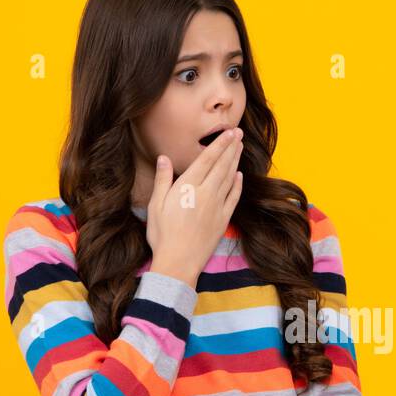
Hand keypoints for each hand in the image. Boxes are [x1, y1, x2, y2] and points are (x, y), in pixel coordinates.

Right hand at [148, 127, 243, 284]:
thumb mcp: (156, 205)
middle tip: (239, 133)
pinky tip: (240, 176)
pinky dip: (237, 185)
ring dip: (235, 161)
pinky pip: (233, 198)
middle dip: (231, 148)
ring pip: (229, 178)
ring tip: (240, 147)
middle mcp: (206, 194)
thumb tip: (164, 158)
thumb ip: (163, 180)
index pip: (207, 159)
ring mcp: (217, 207)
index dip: (220, 144)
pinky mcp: (223, 220)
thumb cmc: (162, 235)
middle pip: (222, 165)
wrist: (178, 263)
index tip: (229, 132)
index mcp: (188, 187)